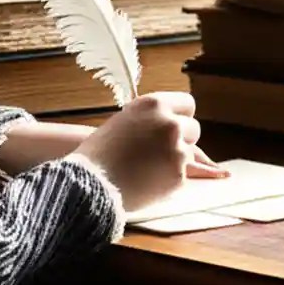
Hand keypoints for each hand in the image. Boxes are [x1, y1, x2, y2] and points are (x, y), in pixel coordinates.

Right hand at [72, 91, 224, 212]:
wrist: (90, 182)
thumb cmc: (100, 151)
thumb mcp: (125, 121)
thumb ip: (152, 120)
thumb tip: (177, 126)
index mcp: (154, 104)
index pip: (187, 103)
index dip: (180, 115)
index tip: (172, 125)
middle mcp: (170, 124)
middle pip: (193, 128)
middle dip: (181, 138)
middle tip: (158, 149)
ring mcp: (177, 150)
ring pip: (189, 153)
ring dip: (175, 159)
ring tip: (147, 167)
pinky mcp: (179, 175)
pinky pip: (182, 174)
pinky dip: (170, 178)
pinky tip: (148, 180)